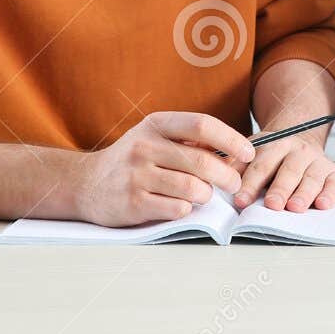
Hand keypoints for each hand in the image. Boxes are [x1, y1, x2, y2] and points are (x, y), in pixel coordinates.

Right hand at [72, 112, 254, 226]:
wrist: (86, 183)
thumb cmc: (133, 160)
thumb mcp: (156, 137)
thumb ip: (190, 140)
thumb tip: (235, 150)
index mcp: (156, 124)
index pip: (202, 125)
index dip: (231, 140)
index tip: (248, 153)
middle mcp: (145, 146)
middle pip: (202, 161)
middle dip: (228, 175)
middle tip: (234, 184)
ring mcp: (137, 175)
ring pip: (193, 188)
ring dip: (207, 195)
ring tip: (204, 195)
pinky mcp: (132, 203)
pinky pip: (176, 208)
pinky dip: (187, 209)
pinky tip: (182, 205)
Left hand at [233, 133, 334, 212]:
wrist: (300, 143)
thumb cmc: (271, 157)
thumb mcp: (252, 153)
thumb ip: (236, 166)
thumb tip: (219, 182)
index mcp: (274, 144)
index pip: (261, 164)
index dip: (251, 183)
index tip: (241, 200)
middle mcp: (298, 150)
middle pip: (288, 170)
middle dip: (280, 188)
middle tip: (272, 205)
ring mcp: (317, 160)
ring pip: (311, 177)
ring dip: (303, 193)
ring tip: (295, 207)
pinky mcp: (334, 172)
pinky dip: (330, 194)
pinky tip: (322, 205)